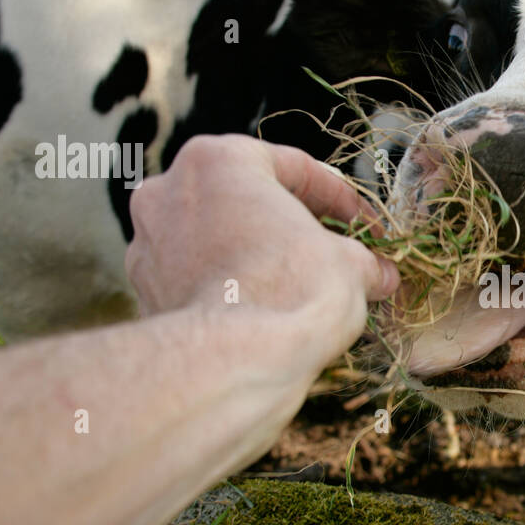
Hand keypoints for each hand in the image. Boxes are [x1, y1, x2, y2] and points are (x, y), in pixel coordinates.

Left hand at [125, 135, 398, 363]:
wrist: (234, 363)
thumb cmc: (292, 293)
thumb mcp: (349, 266)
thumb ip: (363, 261)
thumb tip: (380, 276)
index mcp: (217, 160)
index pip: (293, 167)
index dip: (341, 200)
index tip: (367, 229)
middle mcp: (168, 191)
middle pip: (246, 201)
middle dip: (291, 228)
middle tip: (333, 255)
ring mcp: (148, 245)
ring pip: (217, 242)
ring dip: (258, 260)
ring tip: (300, 292)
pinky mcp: (143, 295)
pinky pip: (198, 282)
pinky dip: (230, 292)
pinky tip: (265, 317)